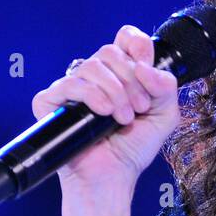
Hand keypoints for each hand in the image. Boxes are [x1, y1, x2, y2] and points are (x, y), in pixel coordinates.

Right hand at [31, 24, 181, 191]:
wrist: (113, 178)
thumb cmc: (133, 149)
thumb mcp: (164, 115)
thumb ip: (166, 86)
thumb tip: (145, 67)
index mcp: (120, 73)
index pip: (125, 38)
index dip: (136, 45)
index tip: (145, 68)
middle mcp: (94, 76)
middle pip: (109, 51)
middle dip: (131, 81)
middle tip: (139, 109)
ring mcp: (71, 88)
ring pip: (91, 66)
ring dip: (115, 92)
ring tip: (123, 119)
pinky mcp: (50, 103)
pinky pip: (67, 84)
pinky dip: (91, 95)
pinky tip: (103, 113)